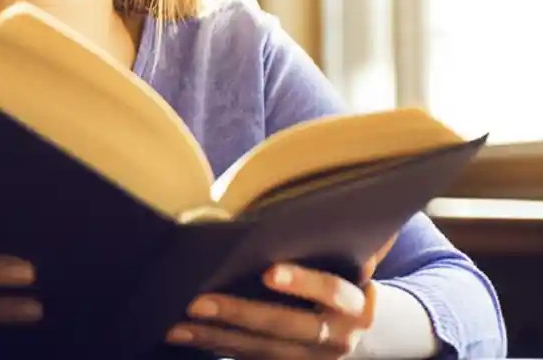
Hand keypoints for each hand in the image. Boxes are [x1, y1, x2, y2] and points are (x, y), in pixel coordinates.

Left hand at [165, 234, 398, 358]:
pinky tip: (188, 336)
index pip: (329, 290)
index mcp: (354, 304)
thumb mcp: (355, 266)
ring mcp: (313, 359)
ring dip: (214, 337)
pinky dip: (217, 347)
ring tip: (176, 325)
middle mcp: (337, 337)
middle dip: (238, 314)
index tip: (268, 272)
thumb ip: (334, 244)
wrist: (365, 335)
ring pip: (260, 349)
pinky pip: (250, 359)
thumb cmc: (349, 282)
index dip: (301, 282)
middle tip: (197, 301)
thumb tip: (310, 199)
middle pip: (284, 325)